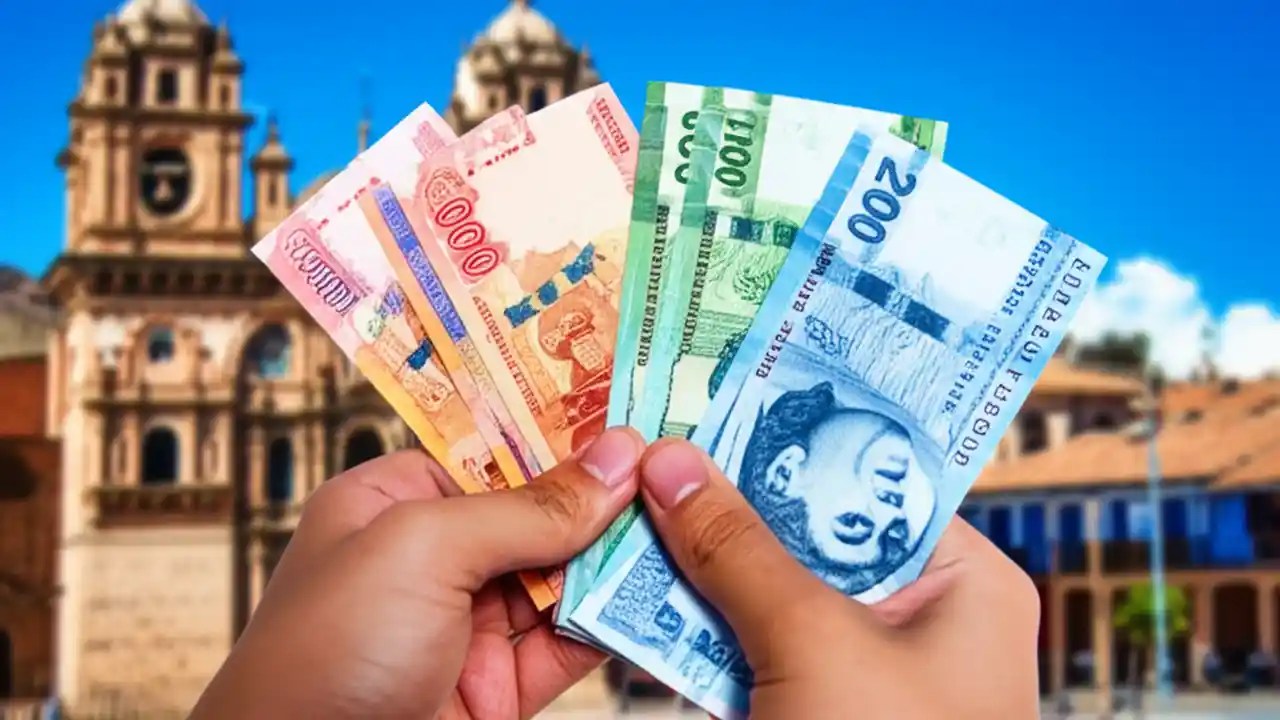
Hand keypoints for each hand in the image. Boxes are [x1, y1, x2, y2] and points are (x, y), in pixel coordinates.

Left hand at [190, 427, 645, 719]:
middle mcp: (432, 559)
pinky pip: (572, 641)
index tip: (634, 410)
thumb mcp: (420, 549)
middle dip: (604, 493)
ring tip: (689, 518)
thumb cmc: (326, 652)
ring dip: (622, 555)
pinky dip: (617, 619)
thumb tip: (615, 461)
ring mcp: (468, 625)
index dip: (561, 432)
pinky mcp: (500, 687)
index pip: (492, 451)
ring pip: (566, 575)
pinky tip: (663, 589)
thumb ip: (525, 506)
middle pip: (539, 511)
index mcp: (392, 505)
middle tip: (680, 461)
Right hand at [637, 438, 1040, 719]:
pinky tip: (646, 579)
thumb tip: (672, 463)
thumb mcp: (813, 645)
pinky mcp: (815, 708)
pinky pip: (755, 642)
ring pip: (774, 587)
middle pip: (816, 529)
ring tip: (640, 495)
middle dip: (736, 494)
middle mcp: (922, 617)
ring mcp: (865, 669)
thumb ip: (739, 549)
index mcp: (965, 583)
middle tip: (663, 435)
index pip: (877, 477)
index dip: (797, 433)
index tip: (722, 388)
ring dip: (708, 554)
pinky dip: (704, 618)